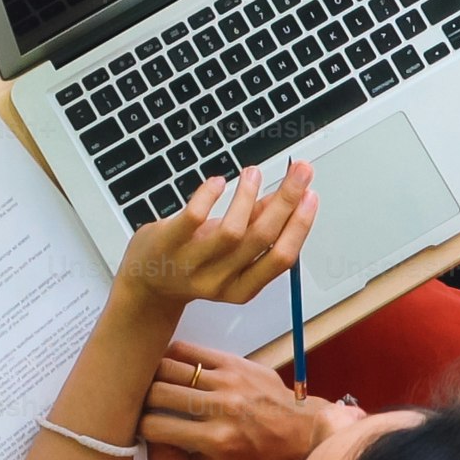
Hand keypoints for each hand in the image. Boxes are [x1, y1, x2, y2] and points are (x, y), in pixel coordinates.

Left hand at [113, 161, 317, 308]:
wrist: (147, 281)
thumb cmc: (194, 262)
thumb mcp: (230, 252)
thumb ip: (257, 225)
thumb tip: (290, 197)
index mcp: (242, 288)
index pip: (281, 258)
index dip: (300, 225)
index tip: (311, 195)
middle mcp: (219, 280)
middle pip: (261, 239)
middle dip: (287, 201)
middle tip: (299, 171)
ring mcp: (191, 264)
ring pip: (231, 231)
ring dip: (248, 197)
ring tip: (253, 172)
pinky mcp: (167, 244)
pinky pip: (193, 218)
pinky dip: (208, 196)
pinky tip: (217, 181)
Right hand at [140, 341, 345, 459]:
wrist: (297, 430)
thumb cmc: (251, 457)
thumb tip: (145, 439)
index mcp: (214, 441)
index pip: (153, 427)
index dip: (138, 427)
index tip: (141, 426)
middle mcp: (219, 408)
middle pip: (156, 393)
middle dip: (141, 400)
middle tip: (142, 405)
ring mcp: (226, 381)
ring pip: (167, 367)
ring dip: (151, 377)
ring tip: (152, 386)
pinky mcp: (232, 361)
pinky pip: (185, 350)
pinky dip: (168, 358)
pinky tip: (168, 370)